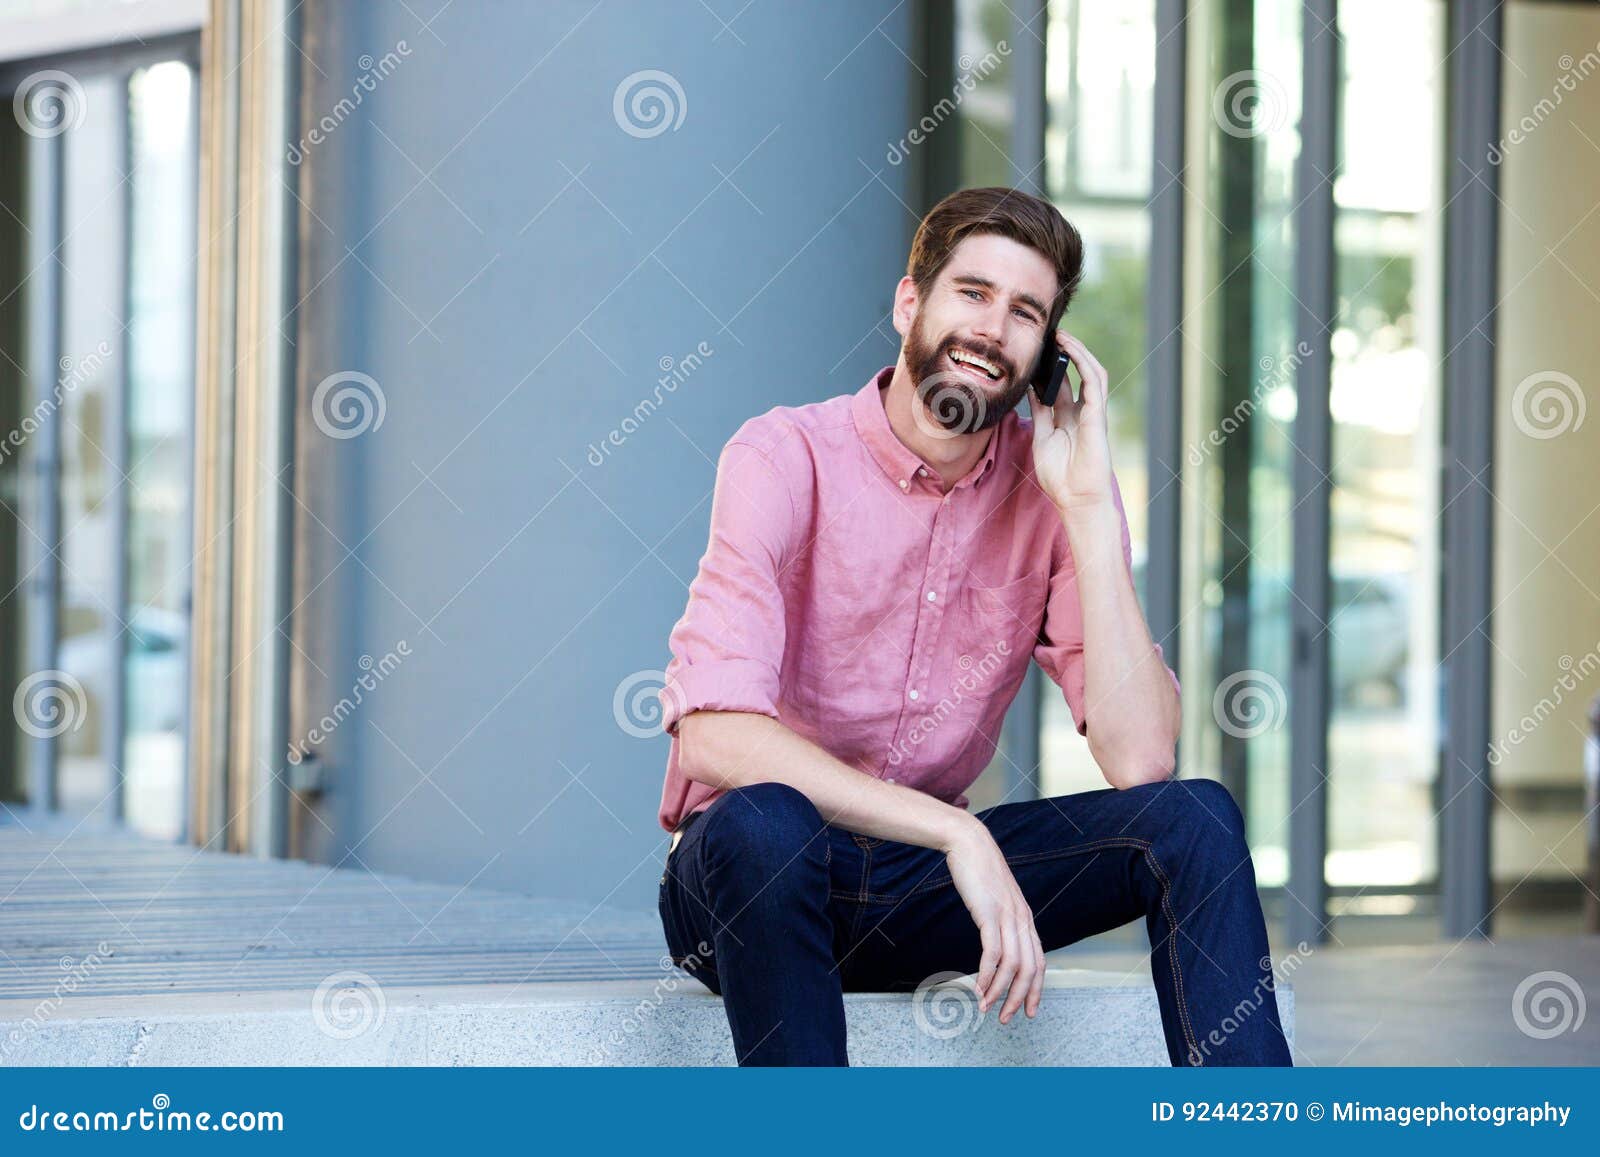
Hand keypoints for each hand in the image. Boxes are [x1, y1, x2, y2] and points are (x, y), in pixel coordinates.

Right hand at [943, 820, 1044, 1023]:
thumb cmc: (978, 869)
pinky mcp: (989, 914)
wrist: (968, 842)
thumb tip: (996, 937)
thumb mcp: (994, 898)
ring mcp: (1007, 916)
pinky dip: (987, 975)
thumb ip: (1000, 917)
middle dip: (1019, 998)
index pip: (1038, 961)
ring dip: (1000, 992)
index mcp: (1025, 918)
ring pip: (1013, 966)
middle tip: (1007, 1018)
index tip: (1027, 1010)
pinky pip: (993, 953)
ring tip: (987, 1008)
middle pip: (1030, 969)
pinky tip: (978, 987)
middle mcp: (1021, 920)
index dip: (1035, 990)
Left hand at [1027, 330, 1114, 513]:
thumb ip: (1039, 412)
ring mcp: (1092, 413)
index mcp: (1067, 418)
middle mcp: (1082, 412)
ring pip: (1090, 372)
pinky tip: (1071, 351)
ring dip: (1077, 352)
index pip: (1060, 385)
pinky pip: (1094, 383)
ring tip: (1061, 335)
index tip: (1034, 352)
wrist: (1076, 499)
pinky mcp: (1098, 416)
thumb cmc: (1060, 476)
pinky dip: (1084, 364)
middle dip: (1064, 353)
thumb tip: (1030, 388)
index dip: (1048, 367)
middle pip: (1075, 374)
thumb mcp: (1042, 438)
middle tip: (1049, 335)